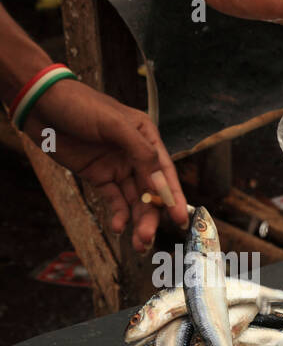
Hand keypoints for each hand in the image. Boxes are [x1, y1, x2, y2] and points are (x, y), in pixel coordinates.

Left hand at [28, 80, 187, 251]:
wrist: (40, 104)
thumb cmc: (79, 104)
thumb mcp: (115, 123)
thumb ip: (141, 151)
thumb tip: (160, 179)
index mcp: (146, 137)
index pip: (165, 172)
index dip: (173, 197)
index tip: (179, 219)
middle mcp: (135, 154)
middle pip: (151, 191)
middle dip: (152, 216)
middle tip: (148, 237)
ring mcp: (116, 166)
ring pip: (134, 200)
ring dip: (137, 221)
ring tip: (138, 241)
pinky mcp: (98, 176)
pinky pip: (114, 199)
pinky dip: (118, 214)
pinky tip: (119, 226)